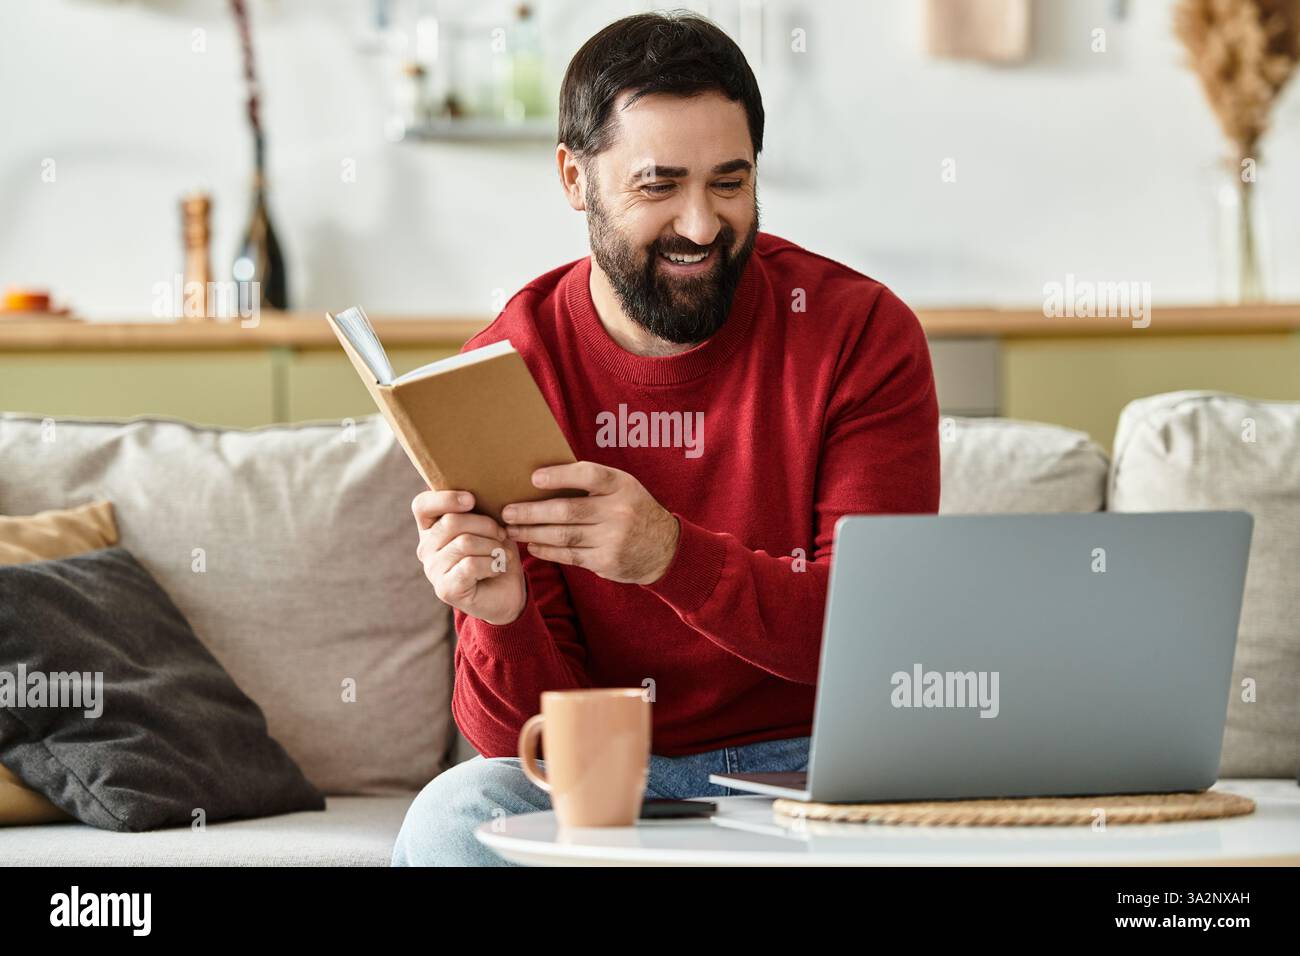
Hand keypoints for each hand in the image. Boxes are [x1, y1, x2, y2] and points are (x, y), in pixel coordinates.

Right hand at [412, 490, 526, 625]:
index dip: (445, 498)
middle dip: (486, 525)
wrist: (507, 592)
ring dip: (493, 546)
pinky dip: (492, 564)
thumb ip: (478, 510)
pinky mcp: (445, 588)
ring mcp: (433, 569)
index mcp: (431, 528)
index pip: (422, 505)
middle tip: (502, 534)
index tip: (472, 500)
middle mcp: (426, 548)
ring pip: (464, 543)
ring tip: (502, 554)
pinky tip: (497, 568)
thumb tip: (476, 492)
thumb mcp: (489, 526)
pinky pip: (471, 564)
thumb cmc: (496, 553)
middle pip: (451, 522)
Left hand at [501, 462, 679, 584]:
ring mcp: (613, 539)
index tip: (534, 478)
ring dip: (533, 533)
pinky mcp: (607, 561)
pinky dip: (547, 551)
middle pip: (567, 511)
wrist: (664, 549)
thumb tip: (543, 476)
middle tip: (507, 512)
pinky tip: (532, 546)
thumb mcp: (623, 487)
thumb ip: (593, 482)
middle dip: (532, 512)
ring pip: (564, 536)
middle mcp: (619, 511)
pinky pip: (569, 556)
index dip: (560, 476)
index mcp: (622, 485)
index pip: (589, 475)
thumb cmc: (633, 509)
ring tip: (512, 530)